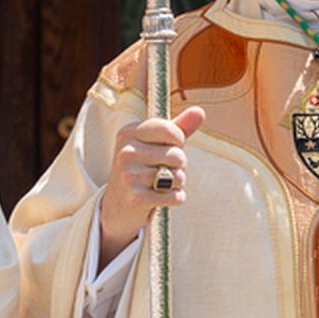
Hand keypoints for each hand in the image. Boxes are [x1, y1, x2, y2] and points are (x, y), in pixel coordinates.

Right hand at [98, 107, 206, 258]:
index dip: (178, 140)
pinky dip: (176, 198)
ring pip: (178, 177)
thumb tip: (200, 111)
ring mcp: (130, 175)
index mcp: (128, 133)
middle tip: (163, 170)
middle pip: (177, 155)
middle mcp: (126, 152)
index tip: (171, 146)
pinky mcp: (137, 197)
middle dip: (179, 165)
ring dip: (177, 183)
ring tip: (162, 184)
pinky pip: (175, 196)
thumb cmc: (142, 168)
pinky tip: (162, 197)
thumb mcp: (156, 144)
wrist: (118, 206)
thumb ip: (179, 127)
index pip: (169, 129)